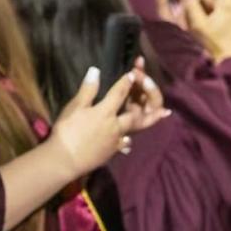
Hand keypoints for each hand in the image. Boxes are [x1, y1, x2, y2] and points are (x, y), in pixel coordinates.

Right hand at [48, 61, 169, 176]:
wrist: (66, 159)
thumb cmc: (67, 131)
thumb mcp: (74, 108)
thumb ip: (87, 90)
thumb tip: (95, 71)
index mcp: (105, 112)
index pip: (118, 94)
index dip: (125, 83)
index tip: (132, 74)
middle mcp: (116, 125)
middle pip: (136, 113)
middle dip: (145, 101)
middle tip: (153, 92)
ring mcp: (116, 140)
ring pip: (136, 128)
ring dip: (150, 119)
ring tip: (164, 113)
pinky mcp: (112, 151)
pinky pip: (125, 143)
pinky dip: (129, 139)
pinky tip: (129, 141)